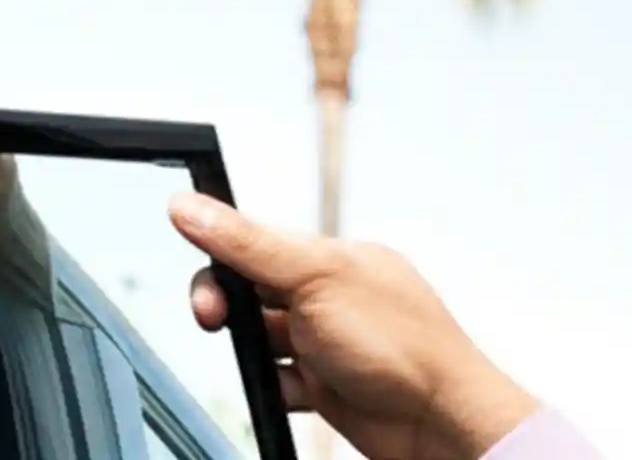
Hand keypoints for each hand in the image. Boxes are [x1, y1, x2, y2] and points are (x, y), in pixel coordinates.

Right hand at [170, 193, 537, 459]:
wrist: (441, 423)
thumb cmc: (402, 343)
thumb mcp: (313, 277)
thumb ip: (247, 244)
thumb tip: (190, 207)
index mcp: (330, 257)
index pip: (257, 243)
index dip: (222, 257)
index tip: (203, 274)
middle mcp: (329, 295)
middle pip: (252, 292)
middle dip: (226, 306)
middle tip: (213, 319)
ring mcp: (328, 341)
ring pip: (262, 338)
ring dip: (251, 349)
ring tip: (261, 359)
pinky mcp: (327, 384)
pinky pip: (279, 381)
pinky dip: (273, 386)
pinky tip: (284, 388)